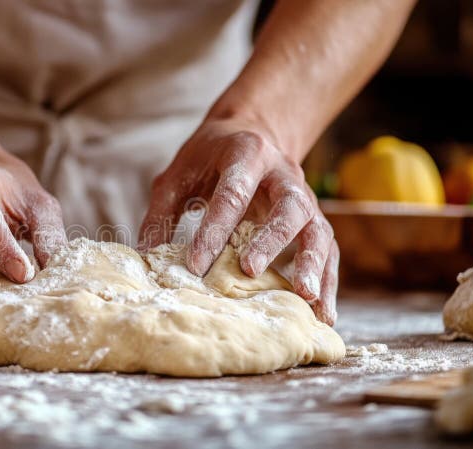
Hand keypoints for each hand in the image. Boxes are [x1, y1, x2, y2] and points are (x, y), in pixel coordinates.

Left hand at [138, 117, 337, 324]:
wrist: (253, 132)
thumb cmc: (208, 159)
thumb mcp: (178, 175)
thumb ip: (161, 213)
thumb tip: (144, 259)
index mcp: (246, 154)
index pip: (231, 194)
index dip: (214, 230)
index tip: (196, 265)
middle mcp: (282, 173)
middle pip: (288, 206)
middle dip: (271, 240)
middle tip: (250, 272)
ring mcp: (304, 196)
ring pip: (318, 229)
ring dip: (313, 265)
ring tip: (306, 301)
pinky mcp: (314, 218)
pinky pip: (327, 248)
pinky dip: (327, 280)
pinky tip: (322, 313)